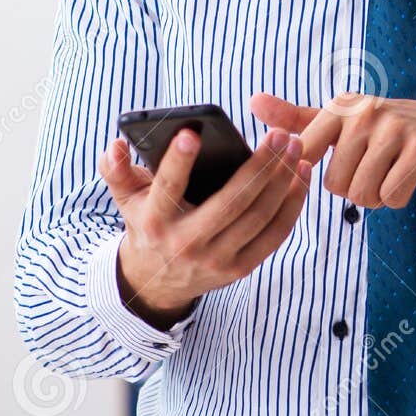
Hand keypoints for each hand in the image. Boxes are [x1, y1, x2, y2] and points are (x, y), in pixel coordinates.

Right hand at [99, 126, 311, 329]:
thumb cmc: (146, 225)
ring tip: (296, 148)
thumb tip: (115, 145)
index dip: (178, 161)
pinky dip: (291, 206)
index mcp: (155, 222)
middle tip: (280, 134)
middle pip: (230, 203)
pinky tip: (300, 177)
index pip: (167, 188)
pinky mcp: (239, 268)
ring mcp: (216, 259)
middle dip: (259, 167)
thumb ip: (116, 170)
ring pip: (258, 217)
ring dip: (282, 181)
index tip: (192, 133)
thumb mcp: (125, 199)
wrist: (157, 282)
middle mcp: (186, 243)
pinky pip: (274, 235)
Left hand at [249, 91, 415, 209]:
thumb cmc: (393, 132)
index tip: (347, 162)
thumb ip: (298, 118)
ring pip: (363, 194)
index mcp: (341, 106)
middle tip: (377, 168)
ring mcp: (394, 128)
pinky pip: (391, 197)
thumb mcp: (345, 121)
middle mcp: (365, 111)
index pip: (305, 155)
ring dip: (378, 196)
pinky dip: (399, 198)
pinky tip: (410, 177)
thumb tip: (252, 102)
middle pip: (335, 184)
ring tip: (392, 172)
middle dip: (356, 188)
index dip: (320, 174)